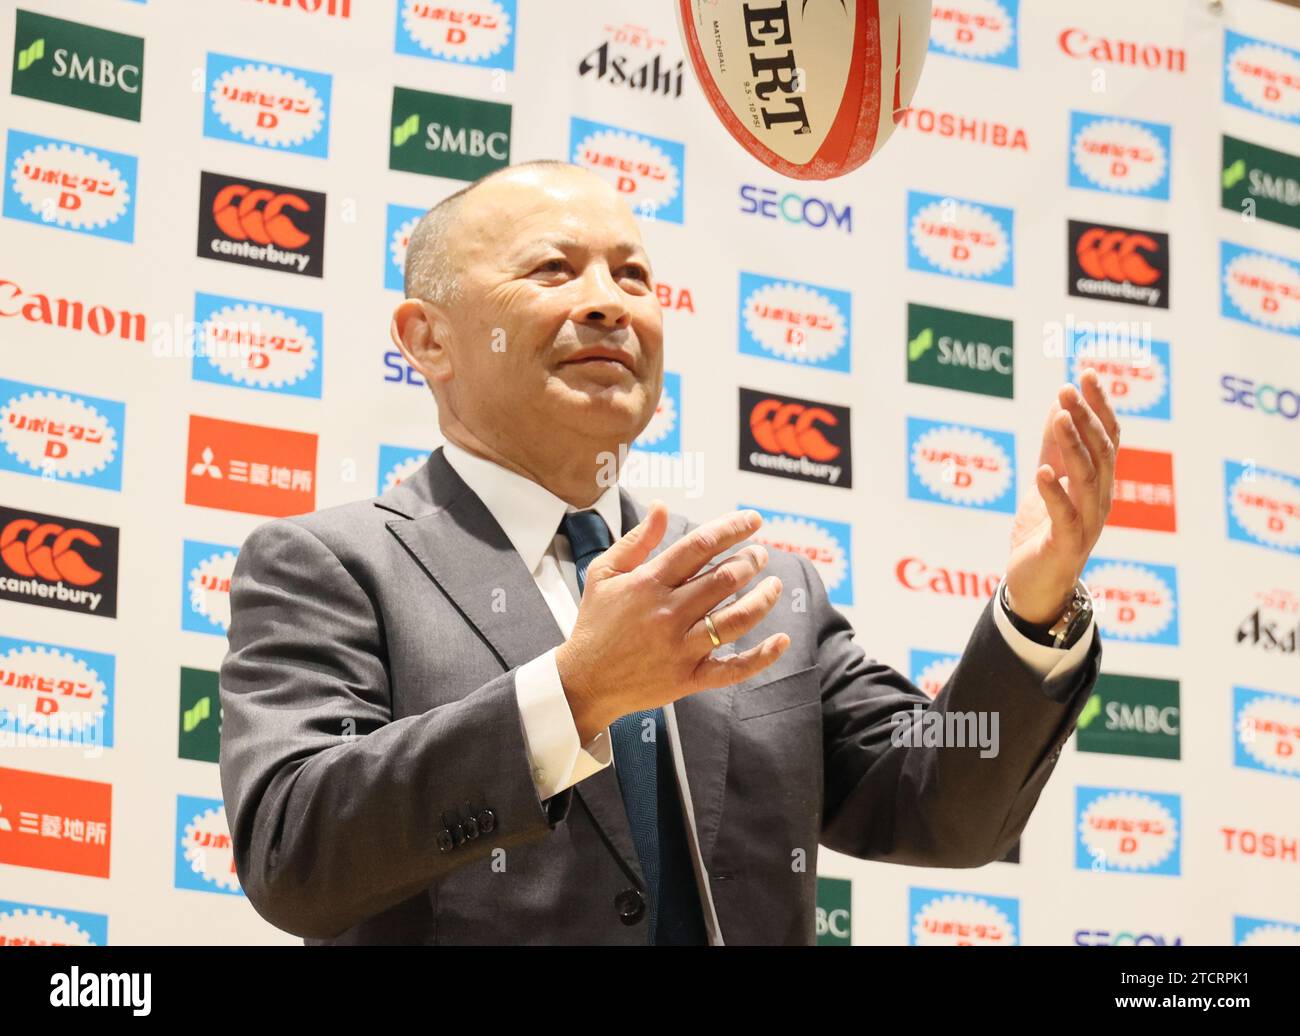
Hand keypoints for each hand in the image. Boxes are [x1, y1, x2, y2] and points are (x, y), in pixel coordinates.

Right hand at [556, 505, 789, 739]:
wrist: (583, 681)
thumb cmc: (595, 624)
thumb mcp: (604, 573)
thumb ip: (637, 540)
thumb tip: (662, 507)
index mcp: (648, 583)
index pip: (699, 546)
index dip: (731, 529)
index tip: (752, 521)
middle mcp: (668, 613)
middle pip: (724, 579)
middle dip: (751, 561)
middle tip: (760, 555)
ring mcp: (681, 648)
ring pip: (735, 620)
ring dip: (762, 599)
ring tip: (774, 585)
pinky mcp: (689, 677)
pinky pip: (732, 669)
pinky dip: (761, 656)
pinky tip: (781, 640)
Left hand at [1005, 369, 1120, 624]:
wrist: (1035, 586)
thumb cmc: (1043, 533)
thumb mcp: (1045, 482)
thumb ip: (1054, 447)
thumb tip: (1059, 404)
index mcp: (1098, 482)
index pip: (1106, 437)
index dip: (1099, 405)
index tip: (1087, 372)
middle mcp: (1100, 500)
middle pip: (1100, 453)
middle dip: (1086, 418)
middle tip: (1069, 388)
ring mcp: (1087, 524)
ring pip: (1087, 480)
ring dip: (1073, 446)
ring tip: (1061, 417)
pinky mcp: (1067, 546)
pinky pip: (1065, 517)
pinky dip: (1055, 494)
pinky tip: (1043, 472)